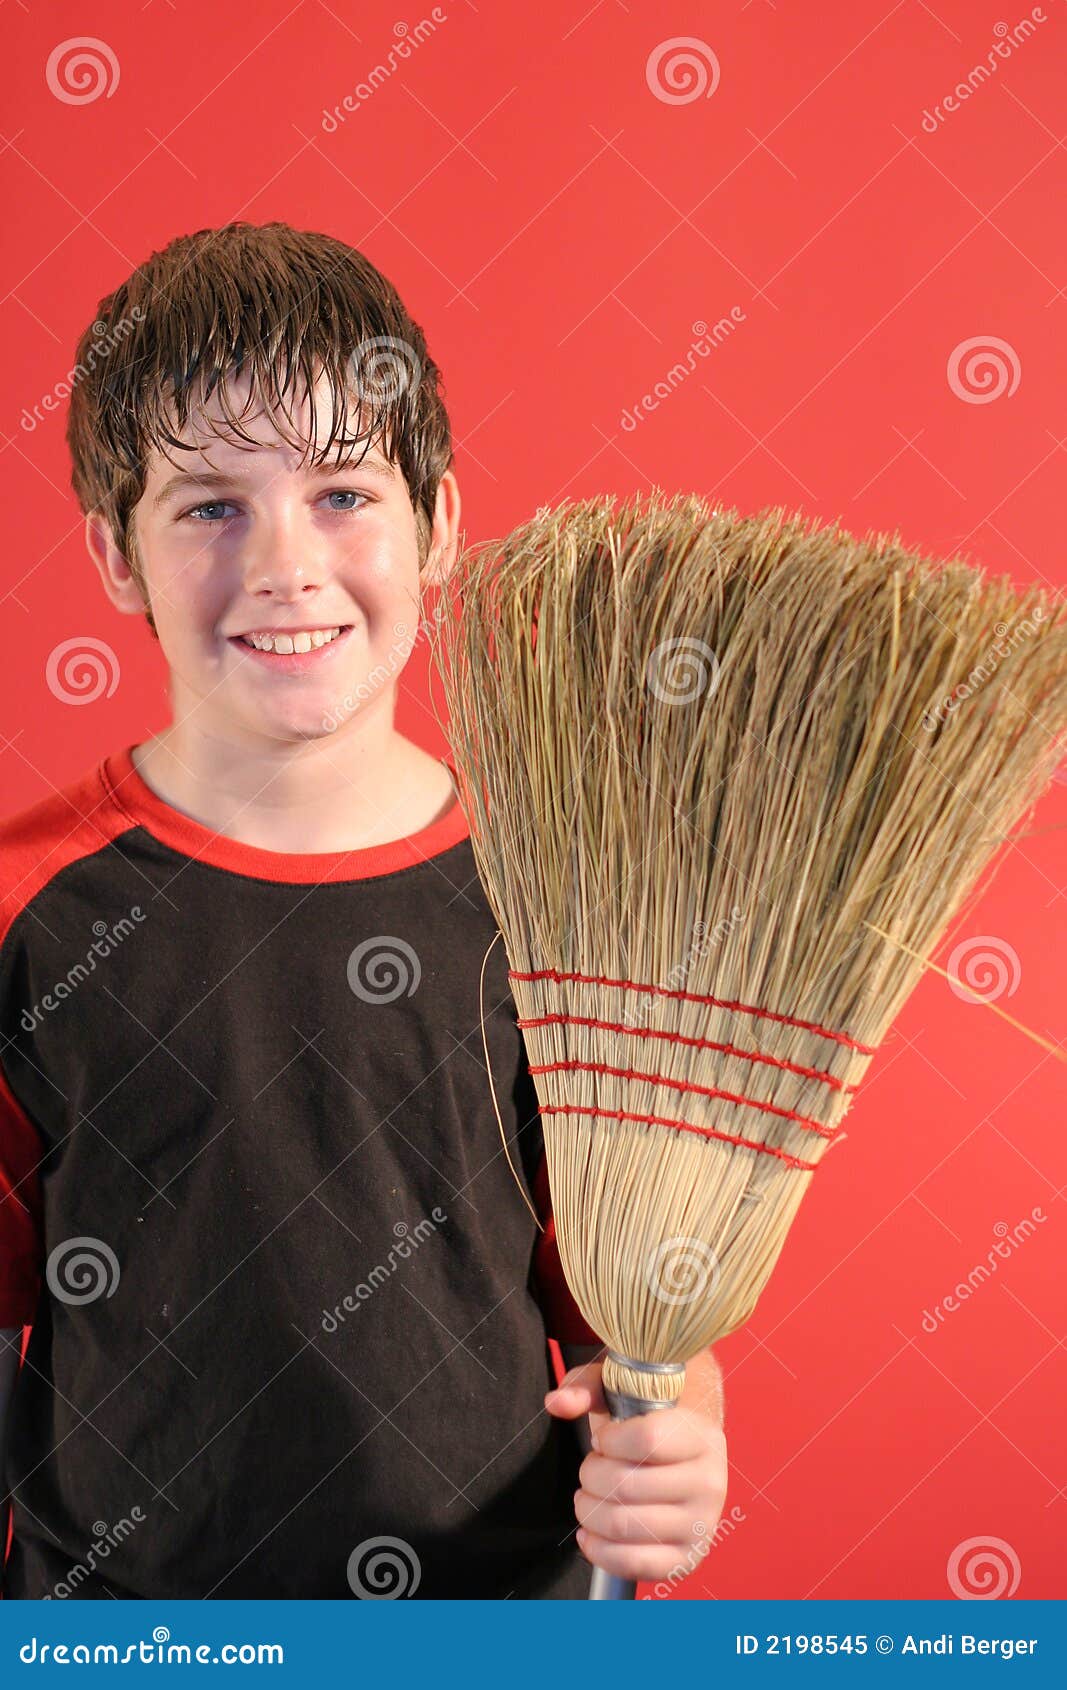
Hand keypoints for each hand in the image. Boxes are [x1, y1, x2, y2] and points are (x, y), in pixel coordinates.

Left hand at [545, 1355, 726, 1587]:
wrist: (687, 1458)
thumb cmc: (651, 1423)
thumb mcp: (624, 1392)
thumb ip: (587, 1387)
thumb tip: (557, 1402)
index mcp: (702, 1436)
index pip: (647, 1440)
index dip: (610, 1440)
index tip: (603, 1439)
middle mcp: (710, 1482)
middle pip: (626, 1485)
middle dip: (591, 1475)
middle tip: (590, 1468)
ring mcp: (701, 1525)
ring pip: (623, 1525)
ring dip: (589, 1511)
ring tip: (588, 1496)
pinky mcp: (687, 1559)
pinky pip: (631, 1564)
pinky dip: (598, 1549)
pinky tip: (589, 1532)